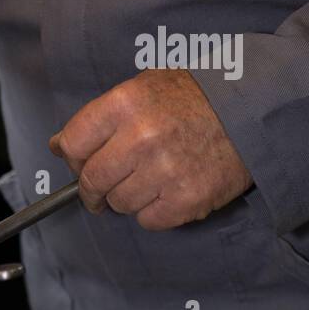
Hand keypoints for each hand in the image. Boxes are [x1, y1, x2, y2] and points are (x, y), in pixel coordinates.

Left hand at [48, 68, 253, 229]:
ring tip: (145, 180)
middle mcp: (140, 138)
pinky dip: (152, 212)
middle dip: (92, 188)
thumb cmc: (190, 99)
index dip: (71, 157)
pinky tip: (165, 191)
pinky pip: (148, 220)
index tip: (77, 163)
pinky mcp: (186, 200)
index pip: (73, 143)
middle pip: (92, 180)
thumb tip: (61, 146)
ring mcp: (164, 172)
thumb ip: (99, 117)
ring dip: (125, 198)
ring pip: (119, 203)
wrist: (246, 113)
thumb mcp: (140, 89)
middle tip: (101, 187)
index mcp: (124, 104)